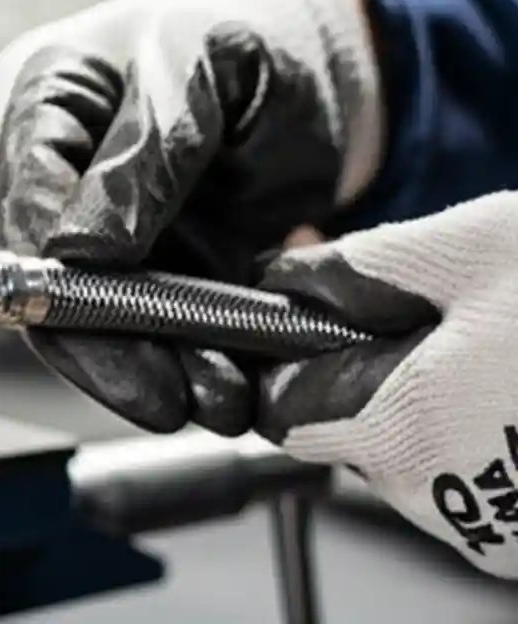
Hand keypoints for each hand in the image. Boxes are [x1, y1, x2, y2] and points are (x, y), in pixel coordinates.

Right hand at [0, 0, 381, 433]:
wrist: (324, 64)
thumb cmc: (250, 33)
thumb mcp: (201, 66)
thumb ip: (145, 152)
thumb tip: (81, 248)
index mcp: (47, 107)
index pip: (23, 204)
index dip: (49, 269)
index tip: (95, 312)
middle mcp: (63, 179)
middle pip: (52, 280)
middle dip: (105, 348)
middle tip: (160, 395)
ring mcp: (111, 232)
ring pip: (107, 320)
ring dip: (157, 369)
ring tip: (218, 399)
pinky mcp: (163, 271)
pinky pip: (165, 330)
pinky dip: (197, 362)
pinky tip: (233, 385)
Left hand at [257, 192, 517, 577]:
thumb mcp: (476, 249)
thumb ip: (368, 265)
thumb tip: (295, 273)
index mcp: (401, 430)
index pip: (286, 413)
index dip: (298, 363)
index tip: (330, 328)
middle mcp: (439, 499)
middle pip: (357, 439)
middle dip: (384, 380)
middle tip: (458, 328)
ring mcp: (498, 532)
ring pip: (422, 463)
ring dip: (444, 412)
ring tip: (510, 359)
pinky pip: (483, 486)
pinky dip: (495, 443)